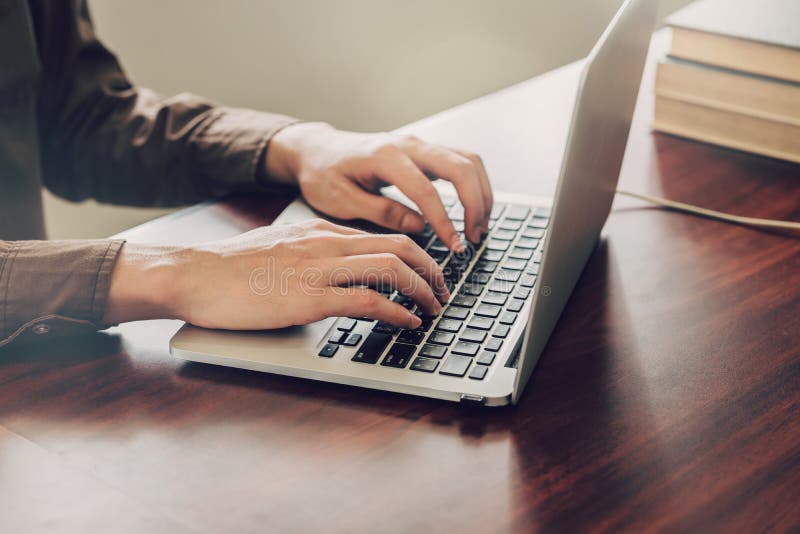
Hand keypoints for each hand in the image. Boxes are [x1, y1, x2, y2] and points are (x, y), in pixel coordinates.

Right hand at [103, 219, 448, 329]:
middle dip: (432, 269)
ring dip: (422, 290)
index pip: (384, 235)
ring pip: (391, 268)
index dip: (417, 255)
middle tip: (444, 291)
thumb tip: (344, 271)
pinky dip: (397, 312)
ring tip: (434, 309)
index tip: (429, 273)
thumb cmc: (232, 268)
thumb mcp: (282, 248)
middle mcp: (327, 243)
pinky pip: (367, 300)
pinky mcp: (308, 298)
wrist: (193, 274)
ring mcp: (318, 269)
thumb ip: (315, 253)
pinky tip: (408, 323)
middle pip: (400, 245)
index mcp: (322, 231)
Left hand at [265, 122, 492, 249]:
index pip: (426, 190)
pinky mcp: (425, 151)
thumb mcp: (341, 201)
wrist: (317, 149)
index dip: (444, 221)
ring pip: (468, 160)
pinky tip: (474, 211)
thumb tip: (418, 226)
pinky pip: (462, 161)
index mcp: (385, 156)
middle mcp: (408, 144)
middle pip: (460, 167)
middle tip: (474, 238)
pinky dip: (475, 185)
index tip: (454, 247)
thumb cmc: (323, 174)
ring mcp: (420, 144)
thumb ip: (380, 212)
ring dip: (481, 194)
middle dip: (475, 204)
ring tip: (479, 228)